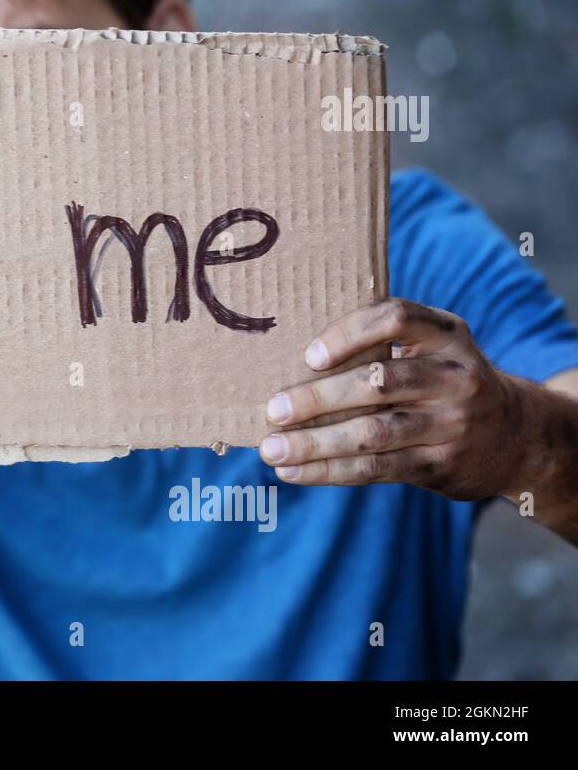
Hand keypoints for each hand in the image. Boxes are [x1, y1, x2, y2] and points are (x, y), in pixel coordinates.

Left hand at [259, 298, 525, 499]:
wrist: (517, 437)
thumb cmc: (444, 381)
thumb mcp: (433, 349)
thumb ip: (382, 344)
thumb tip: (289, 358)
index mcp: (447, 335)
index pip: (397, 319)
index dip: (350, 333)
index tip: (309, 356)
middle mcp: (456, 376)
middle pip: (379, 383)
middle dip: (319, 398)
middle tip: (273, 409)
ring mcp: (452, 424)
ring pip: (373, 433)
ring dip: (315, 443)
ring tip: (272, 449)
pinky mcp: (441, 464)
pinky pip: (375, 469)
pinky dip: (328, 471)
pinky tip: (293, 471)